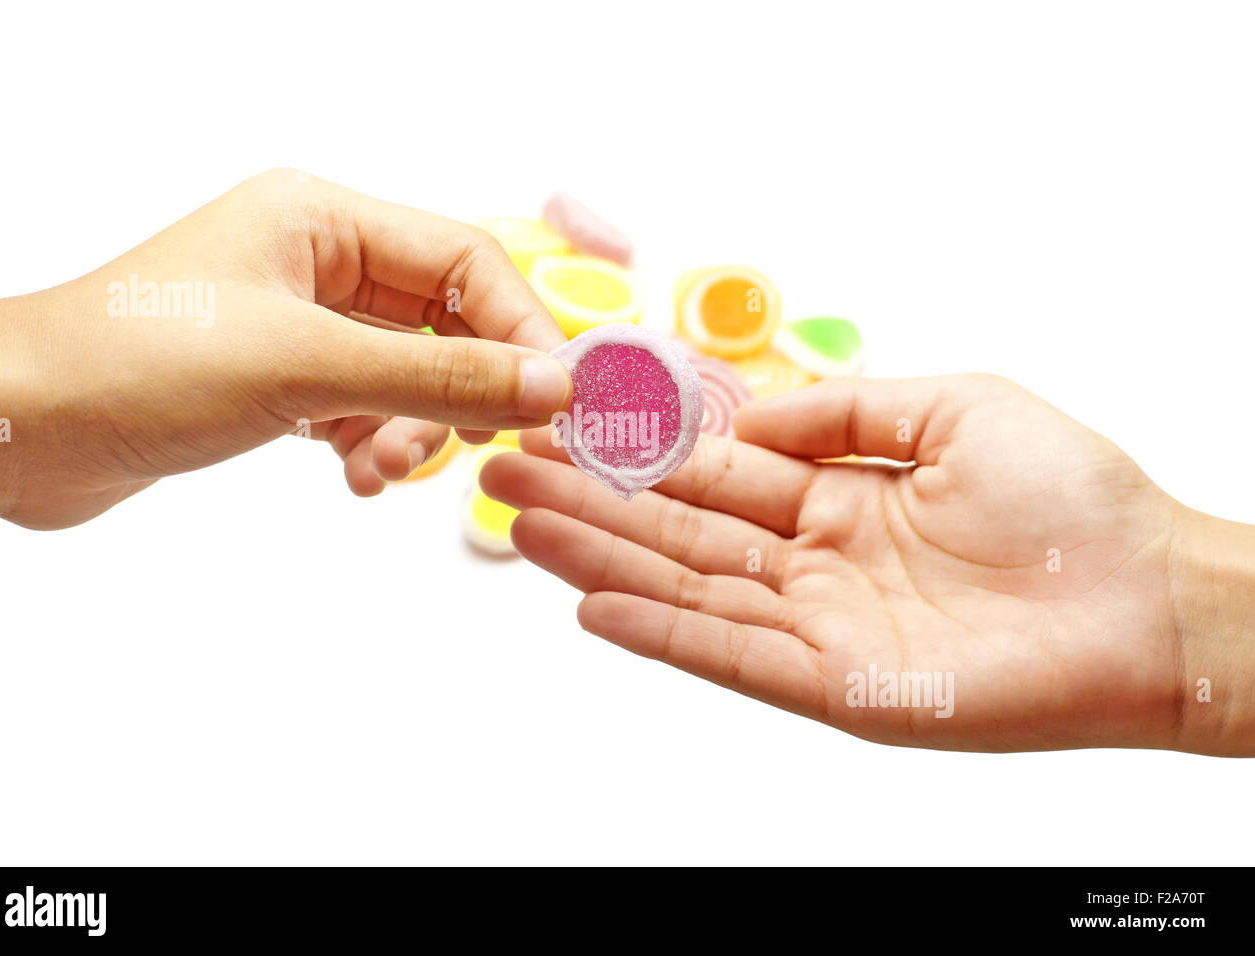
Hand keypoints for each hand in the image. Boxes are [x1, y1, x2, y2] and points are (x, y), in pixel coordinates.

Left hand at [0, 169, 570, 528]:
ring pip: (408, 371)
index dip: (519, 330)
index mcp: (323, 219)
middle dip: (458, 391)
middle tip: (463, 448)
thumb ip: (439, 376)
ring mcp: (299, 319)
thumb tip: (549, 385)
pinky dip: (372, 442)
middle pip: (444, 319)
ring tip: (378, 470)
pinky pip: (366, 404)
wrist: (24, 424)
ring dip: (412, 428)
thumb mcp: (308, 368)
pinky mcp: (280, 374)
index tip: (554, 399)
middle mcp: (317, 260)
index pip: (466, 262)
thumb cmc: (136, 364)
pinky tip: (351, 473)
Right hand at [481, 374, 1254, 754]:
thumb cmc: (1075, 501)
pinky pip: (730, 656)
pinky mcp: (836, 688)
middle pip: (680, 532)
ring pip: (686, 590)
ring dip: (597, 560)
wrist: (1151, 599)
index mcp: (839, 500)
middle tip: (501, 471)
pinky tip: (591, 604)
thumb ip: (843, 410)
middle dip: (589, 502)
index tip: (567, 421)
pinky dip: (659, 632)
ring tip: (516, 522)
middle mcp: (815, 566)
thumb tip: (747, 410)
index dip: (638, 449)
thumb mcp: (954, 407)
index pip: (715, 473)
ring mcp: (819, 629)